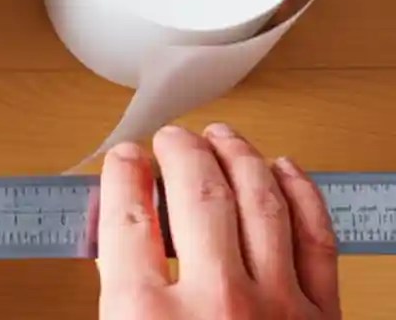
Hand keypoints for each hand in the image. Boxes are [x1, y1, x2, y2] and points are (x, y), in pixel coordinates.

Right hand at [98, 124, 340, 319]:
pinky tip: (284, 170)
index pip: (129, 216)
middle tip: (172, 138)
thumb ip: (118, 296)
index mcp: (147, 315)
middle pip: (197, 194)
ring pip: (260, 203)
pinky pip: (316, 239)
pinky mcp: (322, 319)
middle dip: (182, 151)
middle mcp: (214, 302)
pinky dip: (301, 196)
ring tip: (222, 137)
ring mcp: (275, 307)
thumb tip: (116, 237)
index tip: (125, 157)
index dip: (124, 173)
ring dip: (238, 157)